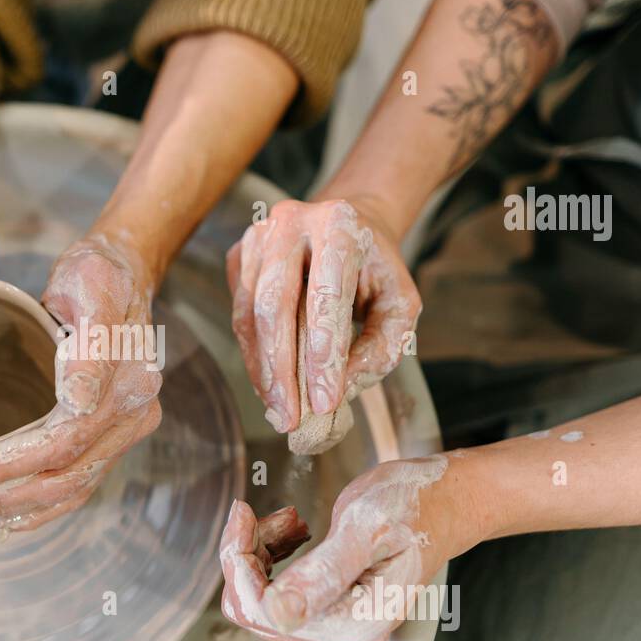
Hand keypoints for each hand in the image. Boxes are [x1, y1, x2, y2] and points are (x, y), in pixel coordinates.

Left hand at [0, 231, 162, 541]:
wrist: (121, 273)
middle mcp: (133, 417)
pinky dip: (37, 510)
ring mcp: (126, 433)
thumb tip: (81, 402)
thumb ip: (92, 341)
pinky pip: (77, 487)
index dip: (5, 466)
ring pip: (66, 490)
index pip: (60, 442)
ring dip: (9, 511)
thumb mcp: (90, 285)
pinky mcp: (111, 439)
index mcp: (127, 384)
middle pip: (61, 477)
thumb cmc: (95, 274)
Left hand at [219, 455, 471, 640]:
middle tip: (260, 512)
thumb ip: (323, 573)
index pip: (263, 613)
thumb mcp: (365, 530)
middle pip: (255, 610)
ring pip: (260, 600)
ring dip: (259, 554)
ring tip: (288, 519)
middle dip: (245, 558)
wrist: (445, 503)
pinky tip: (292, 532)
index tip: (243, 513)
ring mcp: (333, 630)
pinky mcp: (327, 613)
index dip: (239, 565)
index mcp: (352, 628)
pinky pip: (274, 593)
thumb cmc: (414, 508)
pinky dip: (271, 557)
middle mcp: (341, 640)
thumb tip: (277, 612)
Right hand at [227, 198, 420, 433]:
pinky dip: (254, 355)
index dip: (324, 355)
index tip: (325, 403)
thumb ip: (383, 345)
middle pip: (274, 305)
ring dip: (262, 369)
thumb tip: (342, 386)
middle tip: (290, 417)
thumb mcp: (400, 303)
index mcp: (338, 225)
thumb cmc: (376, 270)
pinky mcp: (240, 255)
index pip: (326, 297)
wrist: (349, 225)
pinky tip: (269, 384)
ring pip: (250, 314)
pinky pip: (239, 314)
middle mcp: (291, 223)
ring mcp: (258, 238)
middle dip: (282, 370)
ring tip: (278, 410)